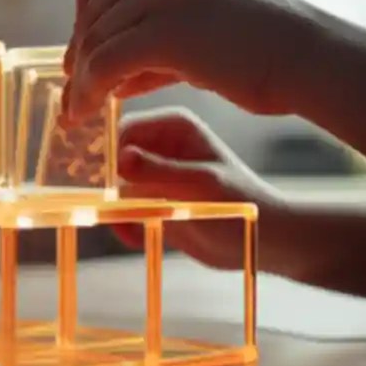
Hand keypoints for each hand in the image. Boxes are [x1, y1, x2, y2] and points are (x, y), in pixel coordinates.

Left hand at [63, 0, 318, 119]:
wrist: (310, 56)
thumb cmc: (260, 44)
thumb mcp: (196, 15)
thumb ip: (147, 28)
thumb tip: (96, 66)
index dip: (82, 26)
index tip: (79, 61)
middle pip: (91, 14)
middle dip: (79, 58)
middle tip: (73, 96)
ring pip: (94, 42)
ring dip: (81, 82)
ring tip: (77, 112)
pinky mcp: (163, 30)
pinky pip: (104, 66)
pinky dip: (87, 94)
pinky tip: (85, 114)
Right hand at [113, 107, 279, 269]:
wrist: (261, 237)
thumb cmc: (239, 202)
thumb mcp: (199, 184)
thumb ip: (158, 171)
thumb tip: (120, 159)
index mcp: (172, 127)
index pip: (123, 131)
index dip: (107, 155)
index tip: (104, 184)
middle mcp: (159, 147)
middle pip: (113, 161)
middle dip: (109, 188)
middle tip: (116, 211)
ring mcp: (154, 176)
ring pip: (114, 190)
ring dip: (118, 211)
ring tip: (135, 228)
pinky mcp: (153, 203)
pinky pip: (124, 212)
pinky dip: (126, 227)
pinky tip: (140, 238)